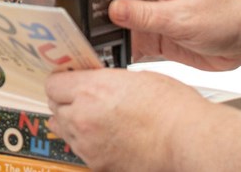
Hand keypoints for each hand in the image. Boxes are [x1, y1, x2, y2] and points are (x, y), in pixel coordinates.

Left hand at [46, 68, 240, 171]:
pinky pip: (80, 150)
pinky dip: (88, 143)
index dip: (61, 81)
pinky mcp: (98, 164)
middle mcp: (83, 117)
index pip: (53, 84)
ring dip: (73, 123)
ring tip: (95, 118)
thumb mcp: (133, 77)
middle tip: (81, 99)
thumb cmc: (171, 107)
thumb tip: (94, 83)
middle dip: (66, 101)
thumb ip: (104, 81)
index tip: (67, 81)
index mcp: (91, 89)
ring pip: (64, 130)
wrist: (187, 138)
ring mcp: (89, 144)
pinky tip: (106, 136)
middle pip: (54, 107)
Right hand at [60, 0, 240, 70]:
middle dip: (86, 0)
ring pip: (112, 18)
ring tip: (83, 43)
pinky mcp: (153, 37)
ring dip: (98, 29)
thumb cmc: (227, 16)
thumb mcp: (184, 17)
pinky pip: (125, 41)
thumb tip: (111, 10)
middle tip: (69, 17)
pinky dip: (113, 50)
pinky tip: (104, 61)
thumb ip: (146, 15)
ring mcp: (149, 14)